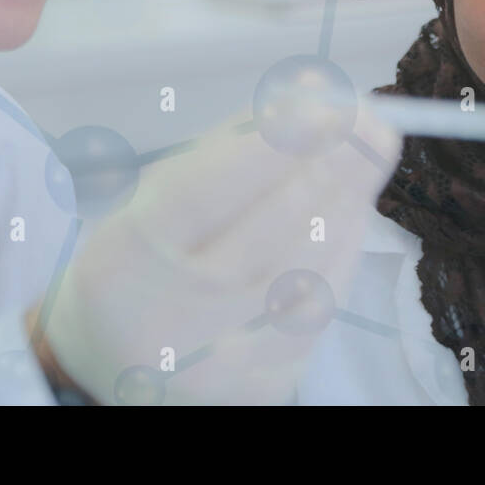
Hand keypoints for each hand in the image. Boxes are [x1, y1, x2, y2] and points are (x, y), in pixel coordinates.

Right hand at [38, 103, 400, 404]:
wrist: (110, 370)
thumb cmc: (139, 263)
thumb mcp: (152, 200)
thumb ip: (230, 148)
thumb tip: (310, 95)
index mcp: (122, 264)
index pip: (203, 194)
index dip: (270, 146)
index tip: (325, 105)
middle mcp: (168, 323)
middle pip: (268, 232)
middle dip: (332, 166)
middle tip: (375, 121)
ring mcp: (219, 366)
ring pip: (309, 272)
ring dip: (348, 205)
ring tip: (366, 156)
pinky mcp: (261, 389)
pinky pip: (319, 313)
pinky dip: (342, 254)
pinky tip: (351, 215)